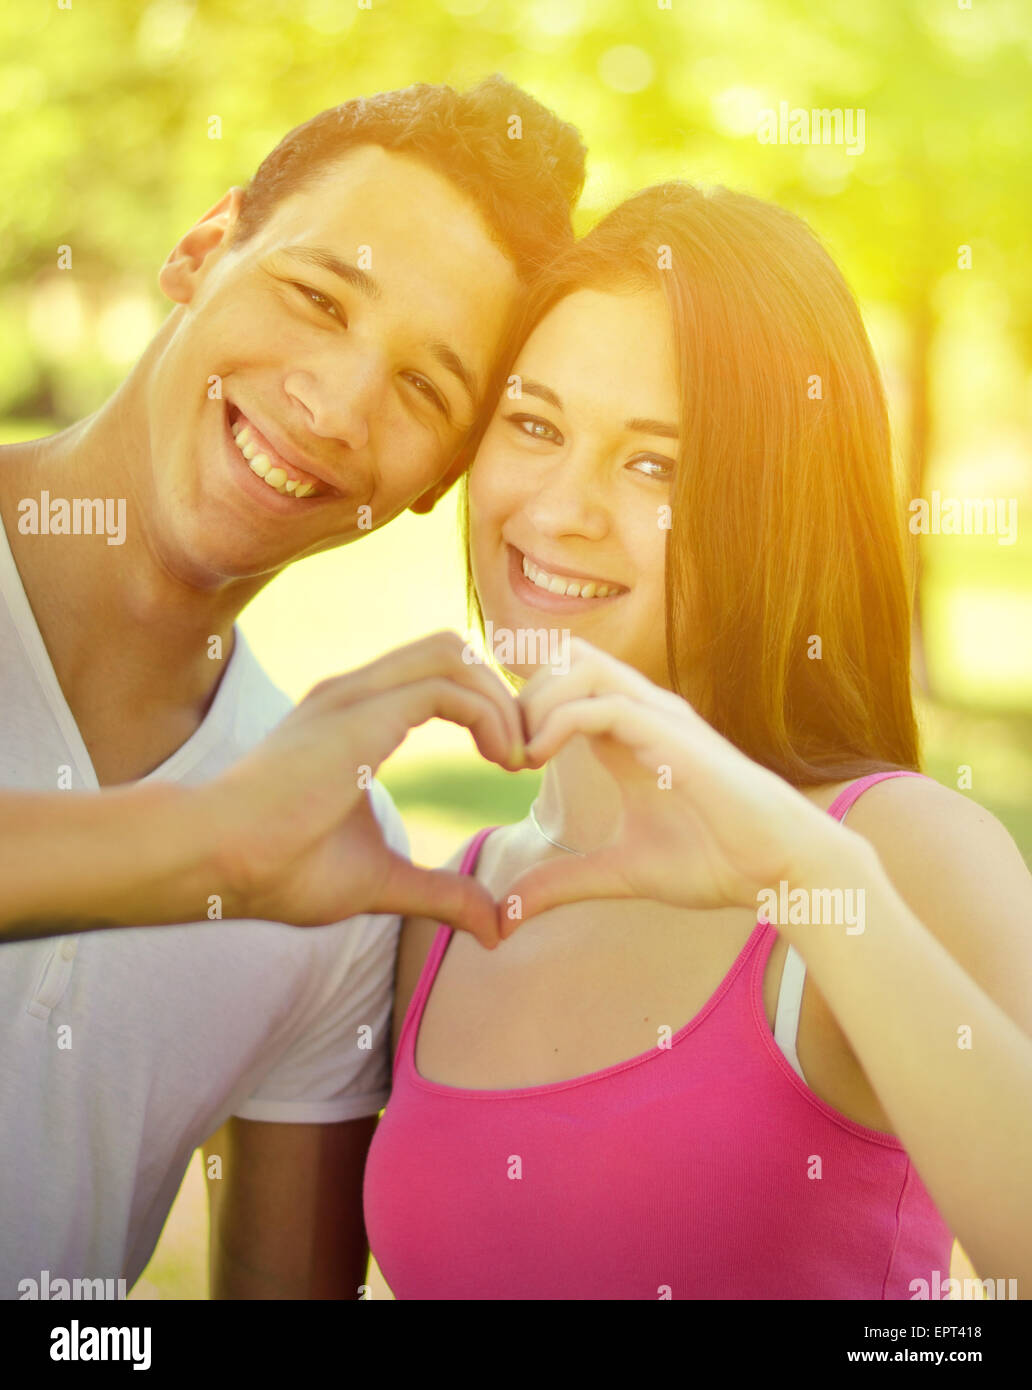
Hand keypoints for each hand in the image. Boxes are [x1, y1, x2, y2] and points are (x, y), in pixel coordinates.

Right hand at [203, 632, 523, 946]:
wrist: (216, 861)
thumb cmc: (280, 869)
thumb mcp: (381, 881)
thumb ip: (440, 894)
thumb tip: (495, 928)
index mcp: (354, 717)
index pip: (435, 671)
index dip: (486, 702)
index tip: (510, 758)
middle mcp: (355, 692)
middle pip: (450, 647)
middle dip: (501, 690)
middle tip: (523, 753)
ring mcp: (354, 696)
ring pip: (452, 652)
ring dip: (500, 699)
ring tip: (515, 758)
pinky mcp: (360, 714)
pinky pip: (447, 685)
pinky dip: (488, 714)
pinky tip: (500, 759)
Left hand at [506, 638, 845, 930]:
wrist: (781, 869)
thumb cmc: (714, 861)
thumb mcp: (618, 873)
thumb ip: (562, 883)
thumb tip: (506, 916)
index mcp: (627, 732)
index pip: (564, 679)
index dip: (520, 703)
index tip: (496, 755)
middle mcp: (642, 711)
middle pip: (564, 655)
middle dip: (519, 693)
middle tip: (500, 752)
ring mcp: (660, 716)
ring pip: (580, 664)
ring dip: (535, 702)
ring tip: (519, 754)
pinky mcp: (673, 735)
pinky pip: (602, 704)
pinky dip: (558, 721)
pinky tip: (536, 759)